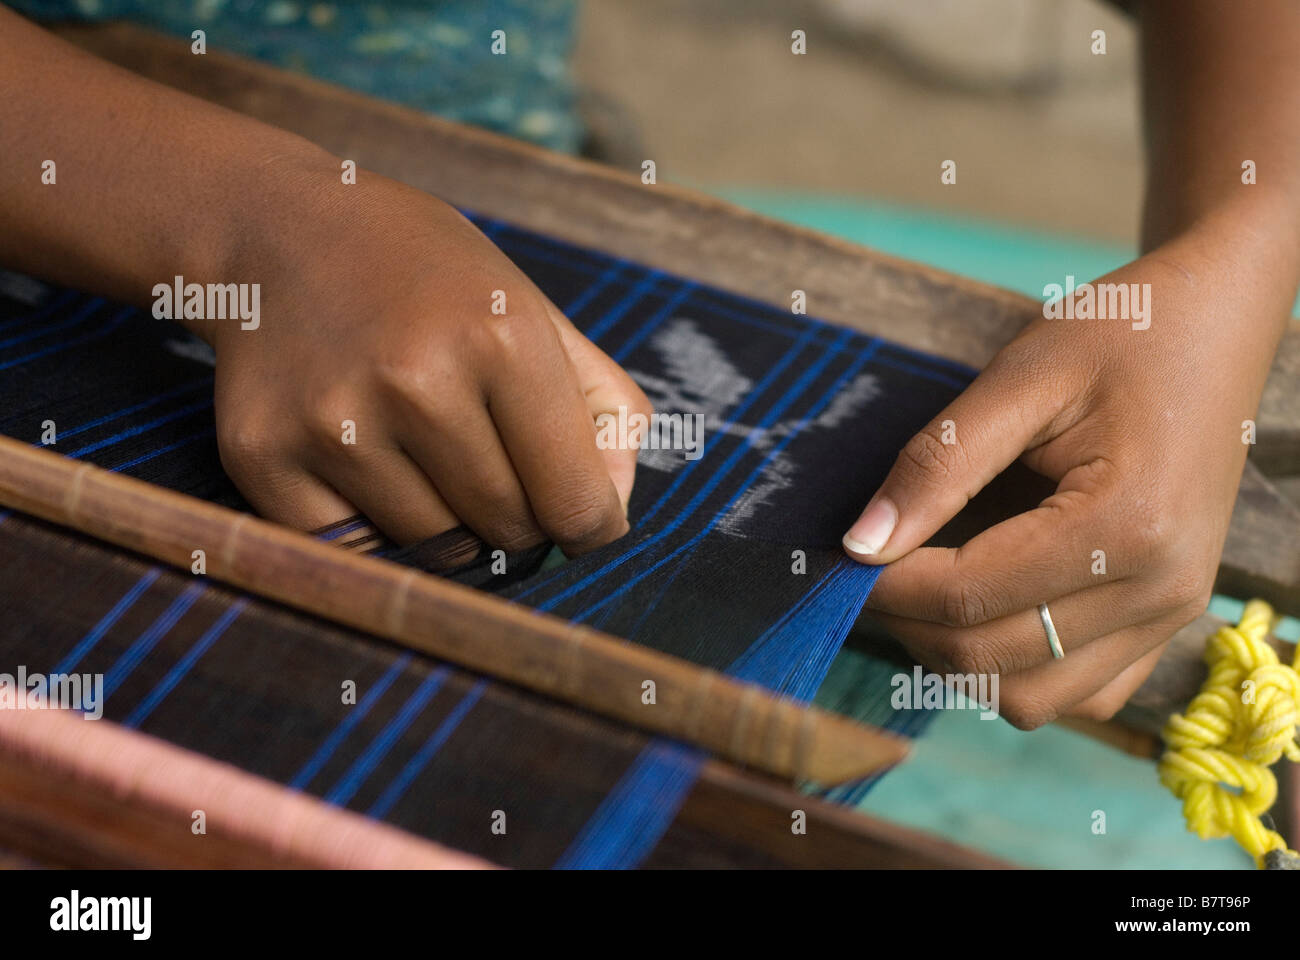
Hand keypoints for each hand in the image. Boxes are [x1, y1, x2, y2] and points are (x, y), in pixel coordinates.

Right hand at [205, 165, 648, 553]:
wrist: (277, 231)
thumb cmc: (429, 278)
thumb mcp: (533, 308)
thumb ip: (603, 407)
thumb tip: (610, 515)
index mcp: (501, 336)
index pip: (576, 502)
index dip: (591, 525)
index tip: (582, 521)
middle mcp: (416, 379)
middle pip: (508, 530)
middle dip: (517, 515)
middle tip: (490, 461)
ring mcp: (333, 423)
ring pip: (436, 548)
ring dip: (446, 522)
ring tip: (420, 449)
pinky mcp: (263, 457)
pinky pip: (355, 553)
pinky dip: (374, 530)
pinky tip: (364, 462)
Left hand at [842, 223, 1286, 727]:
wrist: (1219, 326)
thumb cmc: (1123, 335)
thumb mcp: (1020, 379)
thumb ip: (937, 464)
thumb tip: (860, 544)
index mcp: (1126, 526)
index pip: (968, 596)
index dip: (886, 584)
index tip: (842, 554)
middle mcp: (1160, 591)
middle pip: (990, 658)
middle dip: (910, 621)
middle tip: (873, 565)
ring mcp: (1172, 617)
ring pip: (1030, 698)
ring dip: (957, 656)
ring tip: (927, 585)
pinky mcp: (1169, 624)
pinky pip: (1079, 694)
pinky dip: (1017, 670)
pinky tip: (987, 608)